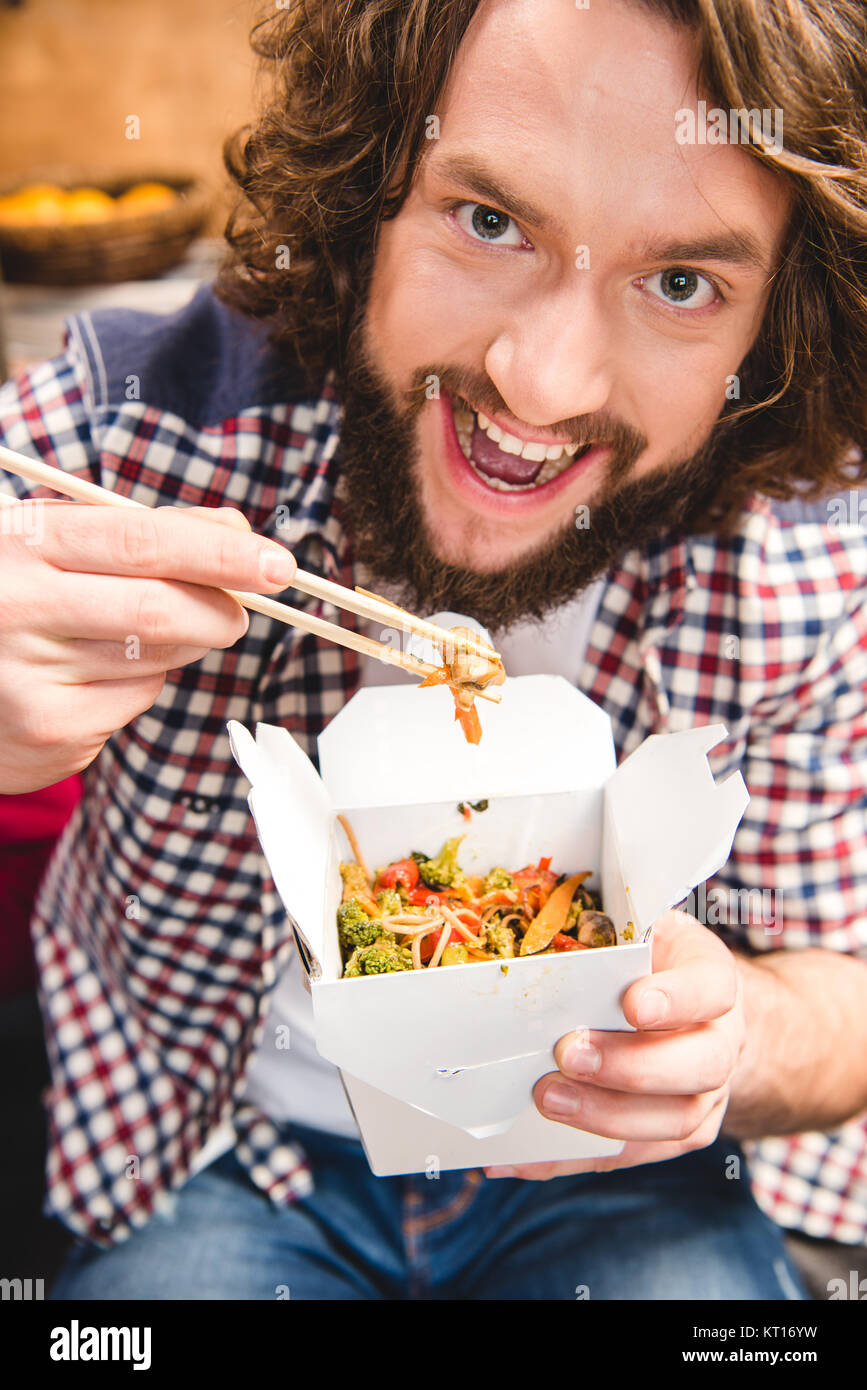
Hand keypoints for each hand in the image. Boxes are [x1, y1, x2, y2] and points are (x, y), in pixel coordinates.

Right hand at [0, 500, 294, 792]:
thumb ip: (144, 532)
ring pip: (156, 658)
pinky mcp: (48, 729)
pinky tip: (94, 671)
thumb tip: (238, 532)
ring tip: (131, 628)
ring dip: (178, 643)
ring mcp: (30, 674)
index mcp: (25, 541)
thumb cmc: (12, 593)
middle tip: (239, 610)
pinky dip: (138, 683)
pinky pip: (134, 700)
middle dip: (221, 609)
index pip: (142, 542)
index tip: (278, 564)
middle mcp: (18, 606)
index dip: (220, 553)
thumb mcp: (54, 540)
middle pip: (160, 609)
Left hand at [486, 911, 745, 1179]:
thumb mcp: (632, 927)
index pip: (713, 986)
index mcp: (711, 976)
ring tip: (546, 1100)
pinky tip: (520, 1155)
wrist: (688, 1003)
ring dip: (605, 1116)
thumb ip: (598, 936)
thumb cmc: (642, 958)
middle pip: (702, 1065)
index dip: (678, 999)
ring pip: (675, 1119)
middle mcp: (721, 1039)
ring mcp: (706, 1093)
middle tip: (568, 1055)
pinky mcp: (677, 1134)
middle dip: (632, 1067)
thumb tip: (518, 949)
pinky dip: (572, 1157)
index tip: (633, 1004)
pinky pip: (632, 1156)